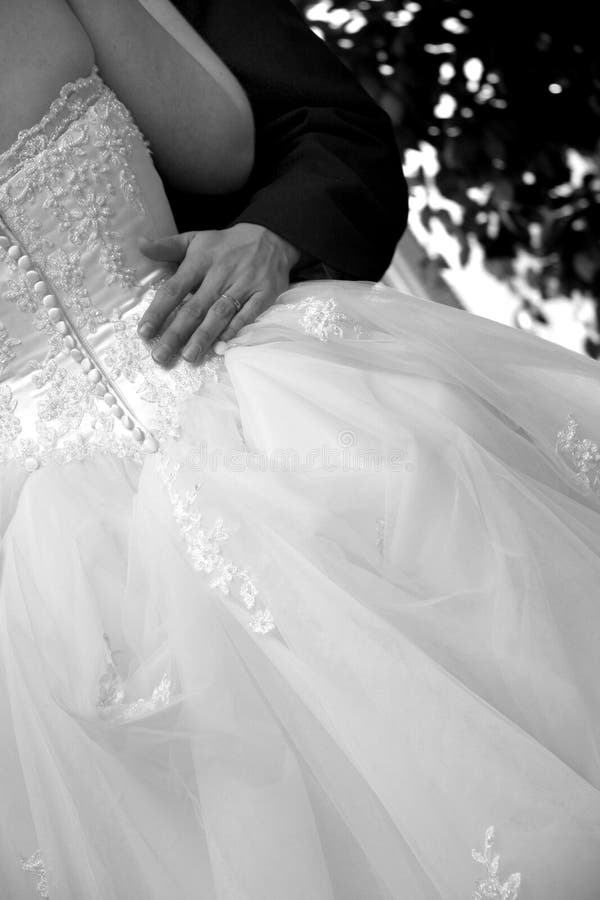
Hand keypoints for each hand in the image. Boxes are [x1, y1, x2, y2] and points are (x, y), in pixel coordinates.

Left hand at [137, 224, 300, 365]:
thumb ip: (168, 246)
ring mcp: (244, 283)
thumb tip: (140, 245)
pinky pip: (249, 313)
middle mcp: (220, 273)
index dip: (158, 311)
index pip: (174, 289)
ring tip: (188, 356)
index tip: (144, 332)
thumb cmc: (225, 245)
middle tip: (160, 356)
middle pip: (195, 307)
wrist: (271, 236)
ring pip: (220, 313)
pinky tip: (222, 345)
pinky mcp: (265, 292)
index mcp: (200, 261)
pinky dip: (236, 328)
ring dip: (204, 336)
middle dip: (176, 333)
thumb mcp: (196, 239)